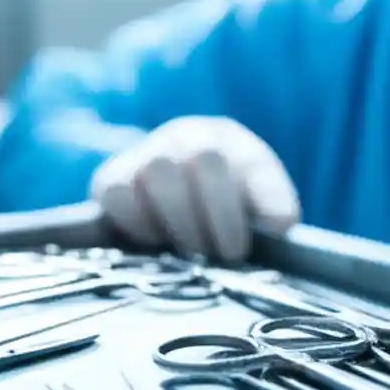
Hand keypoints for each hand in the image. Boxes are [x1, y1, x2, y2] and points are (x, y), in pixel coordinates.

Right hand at [90, 116, 299, 261]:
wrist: (165, 209)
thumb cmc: (221, 212)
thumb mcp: (255, 207)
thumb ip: (274, 210)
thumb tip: (280, 222)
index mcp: (230, 140)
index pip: (254, 161)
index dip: (268, 195)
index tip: (277, 228)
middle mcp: (186, 136)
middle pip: (206, 158)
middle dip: (221, 215)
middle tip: (229, 253)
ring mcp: (145, 153)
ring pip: (161, 169)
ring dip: (182, 221)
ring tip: (194, 250)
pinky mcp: (108, 179)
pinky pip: (118, 191)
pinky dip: (138, 221)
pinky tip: (155, 240)